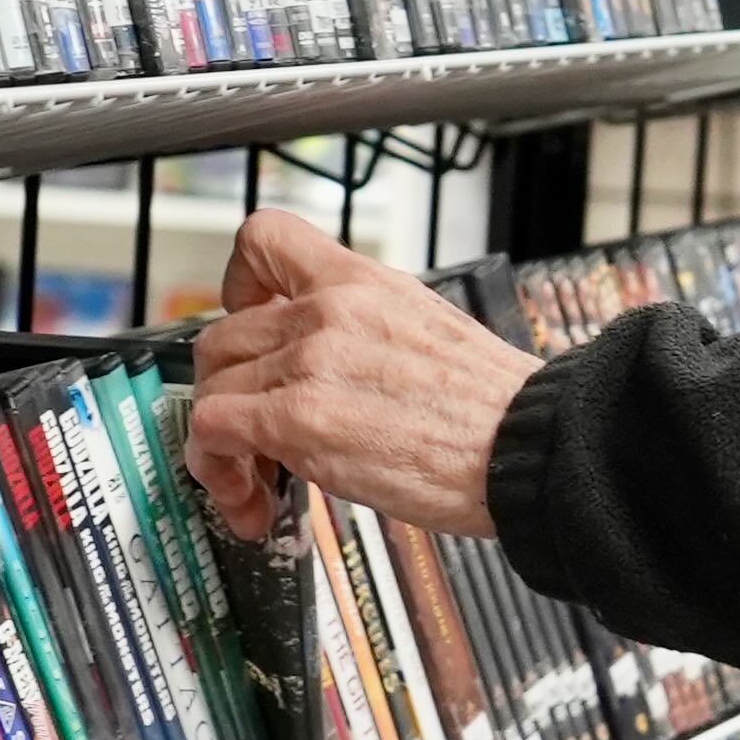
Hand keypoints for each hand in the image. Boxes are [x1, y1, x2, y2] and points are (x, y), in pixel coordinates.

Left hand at [183, 211, 539, 541]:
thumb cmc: (493, 407)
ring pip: (212, 388)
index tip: (248, 320)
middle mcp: (329, 312)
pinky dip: (218, 469)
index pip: (263, 239)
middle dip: (228, 392)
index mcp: (363, 282)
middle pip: (223, 336)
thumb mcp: (427, 327)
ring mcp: (311, 363)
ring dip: (220, 444)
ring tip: (255, 483)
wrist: (527, 445)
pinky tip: (252, 500)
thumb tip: (324, 363)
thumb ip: (364, 329)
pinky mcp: (300, 420)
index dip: (238, 283)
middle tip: (252, 438)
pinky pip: (213, 431)